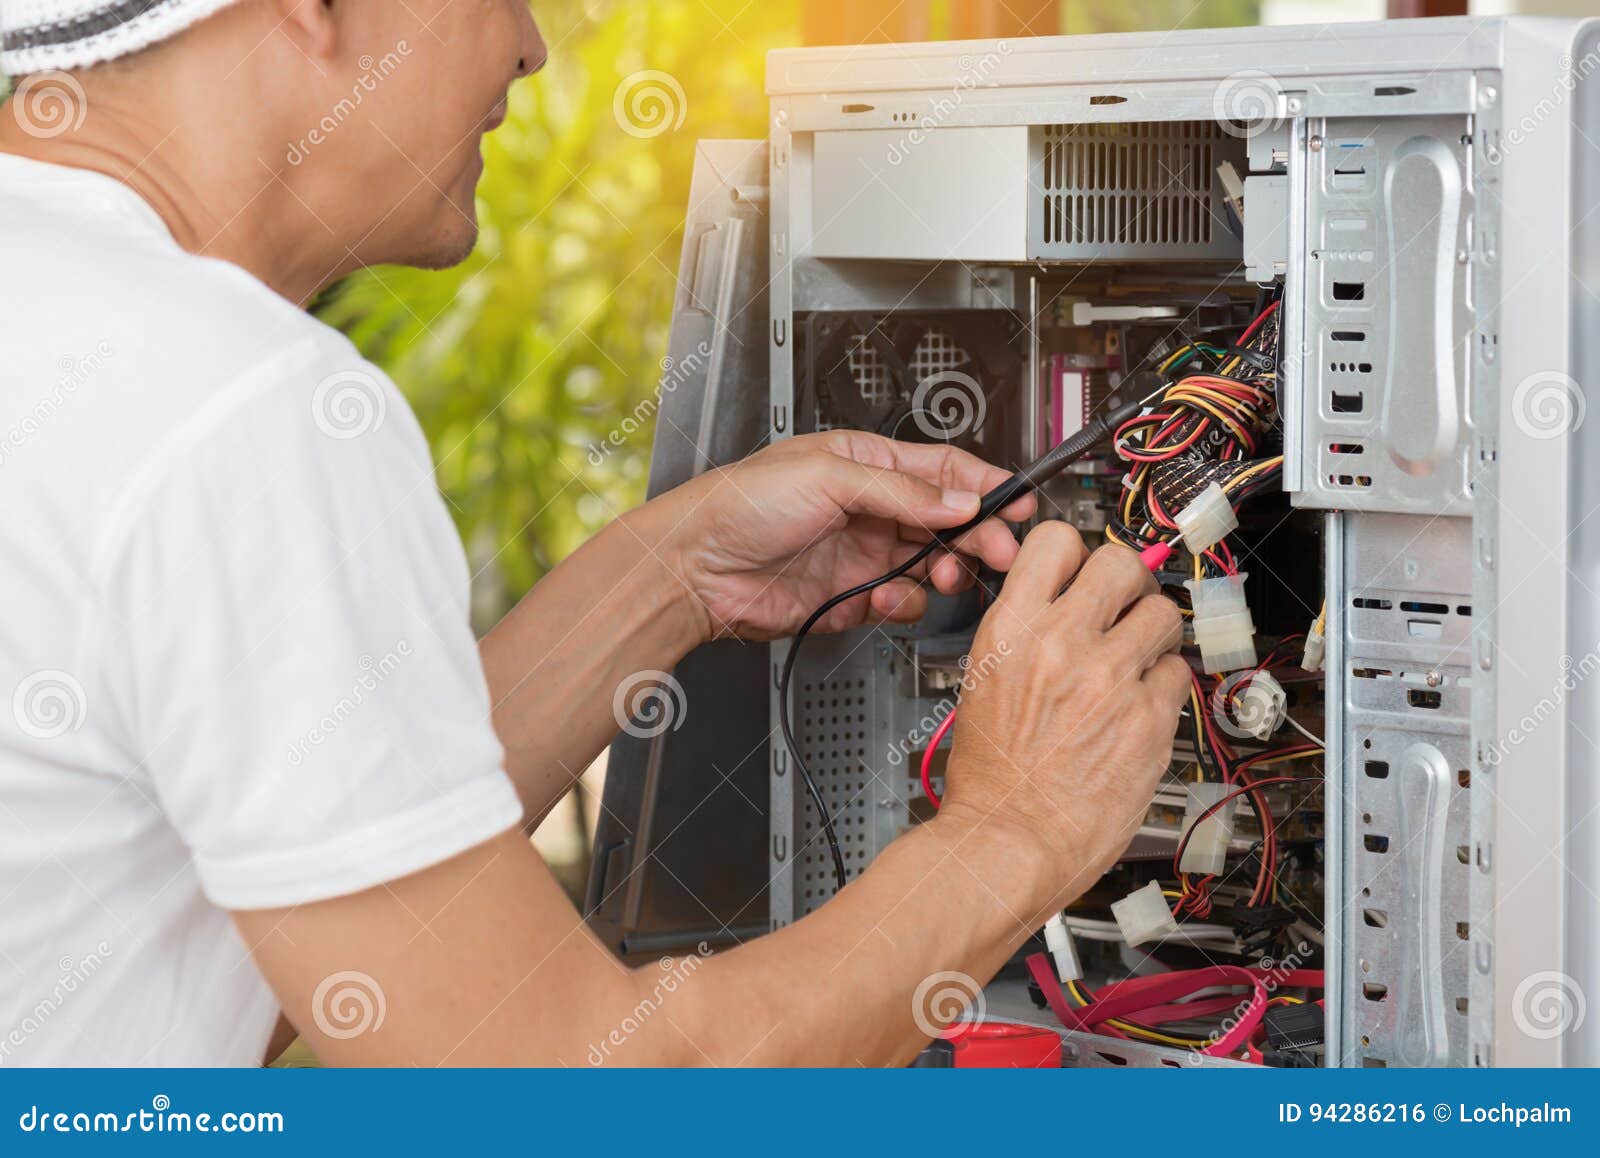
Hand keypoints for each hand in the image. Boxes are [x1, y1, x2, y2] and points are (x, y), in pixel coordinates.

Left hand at [647, 431, 1035, 642]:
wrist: (695, 569)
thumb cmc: (740, 504)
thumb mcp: (827, 477)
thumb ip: (900, 492)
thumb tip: (958, 500)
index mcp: (866, 464)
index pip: (943, 470)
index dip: (985, 486)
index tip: (1020, 503)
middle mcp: (870, 508)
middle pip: (947, 521)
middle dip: (978, 535)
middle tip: (998, 552)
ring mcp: (862, 554)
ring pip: (931, 564)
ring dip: (946, 571)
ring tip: (943, 575)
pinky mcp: (852, 598)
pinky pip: (901, 602)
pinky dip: (906, 605)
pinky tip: (889, 599)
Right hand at [934, 523, 1190, 900]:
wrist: (1008, 841)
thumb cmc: (990, 778)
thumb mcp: (984, 681)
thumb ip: (1026, 634)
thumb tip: (1061, 605)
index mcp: (1012, 629)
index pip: (1056, 540)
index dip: (1076, 554)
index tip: (1083, 571)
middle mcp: (1063, 643)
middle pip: (1122, 564)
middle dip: (1128, 583)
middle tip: (1124, 607)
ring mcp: (1112, 680)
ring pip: (1163, 614)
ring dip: (1153, 635)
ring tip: (1136, 662)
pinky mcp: (1151, 720)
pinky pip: (1178, 675)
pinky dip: (1164, 688)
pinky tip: (1140, 707)